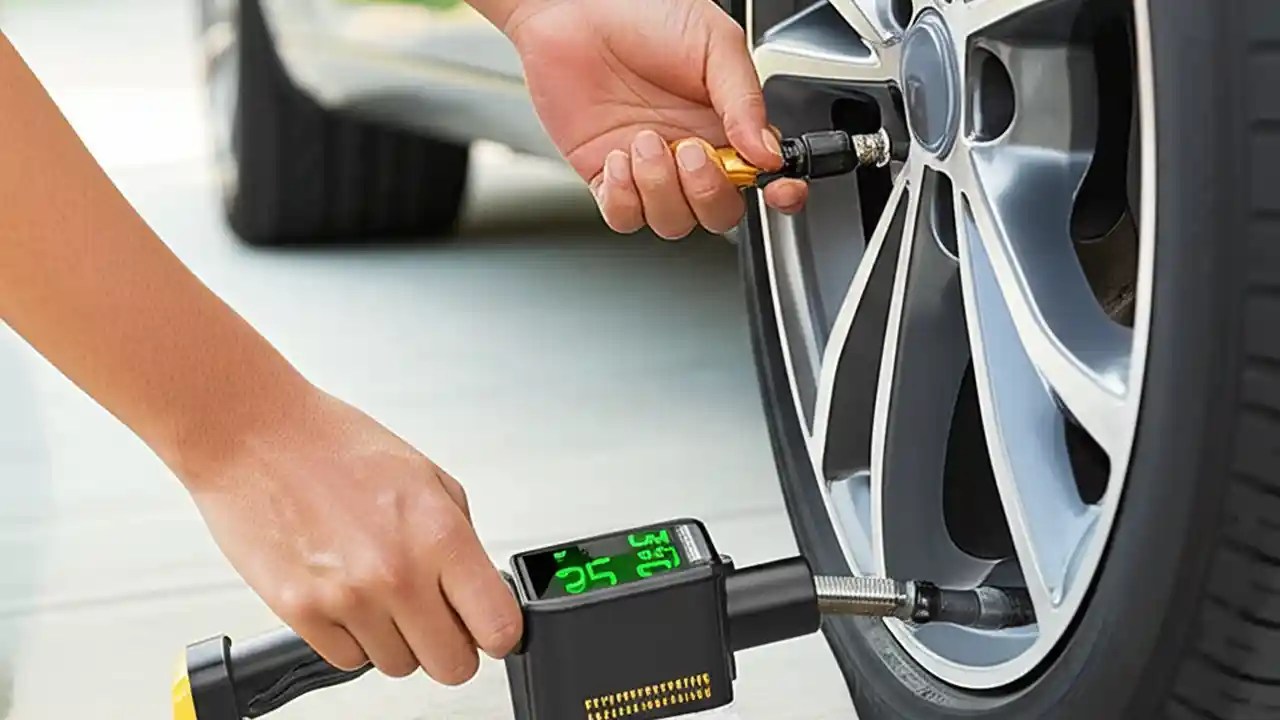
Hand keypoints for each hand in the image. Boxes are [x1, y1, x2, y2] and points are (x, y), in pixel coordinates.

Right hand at [183, 389, 520, 683]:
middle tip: (435, 617)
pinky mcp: (301, 613)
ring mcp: (348, 599)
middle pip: (453, 666)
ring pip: (399, 666)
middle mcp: (397, 573)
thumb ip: (460, 537)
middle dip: (450, 647)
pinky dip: (351, 637)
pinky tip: (344, 592)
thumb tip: (480, 589)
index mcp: (438, 535)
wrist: (256, 437)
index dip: (497, 632)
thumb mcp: (425, 476)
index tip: (487, 626)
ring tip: (377, 589)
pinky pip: (348, 660)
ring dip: (396, 638)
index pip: (498, 626)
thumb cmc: (336, 447)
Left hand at [502, 0, 807, 238]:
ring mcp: (650, 168)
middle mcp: (691, 152)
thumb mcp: (714, 43)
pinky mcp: (607, 175)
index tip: (778, 190)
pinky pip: (624, 216)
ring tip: (646, 141)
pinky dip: (624, 197)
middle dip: (709, 194)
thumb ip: (746, 100)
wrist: (575, 9)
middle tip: (692, 151)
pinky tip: (619, 157)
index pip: (764, 177)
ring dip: (661, 189)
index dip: (779, 194)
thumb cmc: (643, 13)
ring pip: (673, 221)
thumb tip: (768, 152)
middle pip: (718, 213)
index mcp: (727, 123)